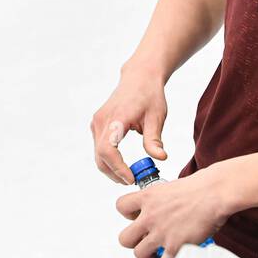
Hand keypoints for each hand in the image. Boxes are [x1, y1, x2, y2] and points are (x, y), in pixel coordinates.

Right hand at [90, 60, 168, 184]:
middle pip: (100, 156)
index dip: (117, 168)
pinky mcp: (98, 124)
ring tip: (130, 174)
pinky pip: (99, 147)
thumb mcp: (156, 117)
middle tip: (133, 181)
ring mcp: (97, 122)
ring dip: (111, 168)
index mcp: (116, 118)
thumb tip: (160, 159)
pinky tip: (123, 164)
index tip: (132, 178)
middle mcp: (101, 121)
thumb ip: (154, 139)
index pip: (108, 150)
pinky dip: (108, 159)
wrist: (140, 76)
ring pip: (98, 154)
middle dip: (114, 173)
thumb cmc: (150, 95)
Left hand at [116, 165, 234, 257]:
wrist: (215, 192)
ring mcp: (162, 232)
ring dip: (147, 257)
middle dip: (133, 242)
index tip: (136, 218)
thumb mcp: (171, 186)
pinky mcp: (175, 246)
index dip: (127, 214)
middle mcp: (151, 216)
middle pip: (125, 238)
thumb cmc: (200, 186)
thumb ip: (161, 199)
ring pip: (139, 254)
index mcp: (148, 197)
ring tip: (156, 255)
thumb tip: (163, 206)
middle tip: (144, 241)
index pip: (121, 206)